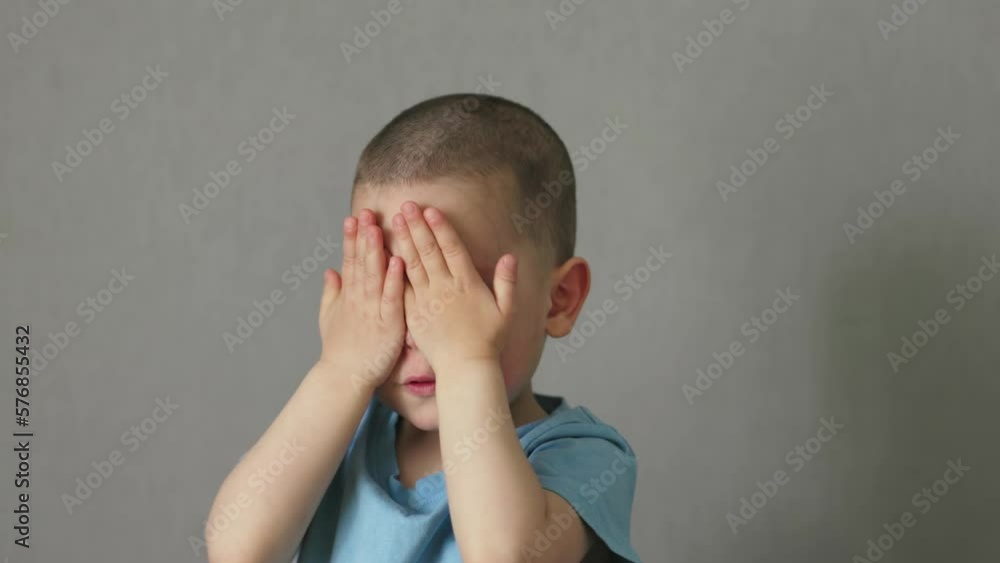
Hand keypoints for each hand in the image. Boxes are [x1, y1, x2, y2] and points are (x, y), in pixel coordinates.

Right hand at [317, 209, 404, 391]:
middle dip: (363, 236)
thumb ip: (331, 292)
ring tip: (378, 227)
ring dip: (376, 251)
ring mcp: (372, 310)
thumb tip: (330, 270)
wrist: (345, 377)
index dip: (351, 239)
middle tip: (366, 212)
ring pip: (374, 275)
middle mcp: (359, 299)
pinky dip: (393, 280)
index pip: (350, 261)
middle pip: (361, 262)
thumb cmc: (341, 349)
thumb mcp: (329, 318)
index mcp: (349, 296)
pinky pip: (391, 298)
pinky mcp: (387, 323)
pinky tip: (397, 261)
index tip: (353, 217)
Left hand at [391, 201, 517, 372]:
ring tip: (394, 220)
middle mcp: (446, 288)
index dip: (441, 228)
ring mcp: (427, 301)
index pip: (452, 249)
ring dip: (404, 240)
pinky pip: (402, 287)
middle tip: (406, 205)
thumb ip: (507, 282)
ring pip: (413, 264)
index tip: (430, 210)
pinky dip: (394, 270)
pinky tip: (386, 253)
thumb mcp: (506, 311)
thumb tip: (510, 256)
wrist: (465, 368)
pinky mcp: (414, 314)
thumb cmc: (488, 340)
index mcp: (468, 284)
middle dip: (417, 226)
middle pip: (429, 251)